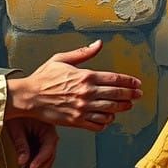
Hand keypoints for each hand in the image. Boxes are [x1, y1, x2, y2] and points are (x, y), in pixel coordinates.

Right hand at [5, 40, 141, 131]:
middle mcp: (86, 93)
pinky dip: (106, 121)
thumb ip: (83, 53)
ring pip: (110, 110)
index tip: (137, 84)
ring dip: (122, 108)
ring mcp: (82, 108)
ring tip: (127, 106)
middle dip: (131, 95)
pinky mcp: (76, 121)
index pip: (115, 79)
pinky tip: (108, 117)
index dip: (129, 82)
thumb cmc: (43, 78)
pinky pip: (97, 124)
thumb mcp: (61, 59)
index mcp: (85, 76)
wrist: (28, 97)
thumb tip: (99, 44)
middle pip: (116, 95)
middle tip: (138, 95)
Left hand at [6, 117, 57, 167]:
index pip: (48, 148)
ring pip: (46, 166)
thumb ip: (21, 145)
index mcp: (48, 131)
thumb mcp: (17, 128)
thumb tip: (23, 161)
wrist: (14, 108)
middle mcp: (50, 141)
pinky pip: (40, 165)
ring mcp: (45, 147)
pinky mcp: (39, 152)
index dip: (40, 159)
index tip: (31, 167)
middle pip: (48, 160)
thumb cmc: (16, 115)